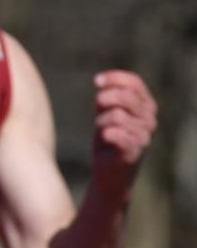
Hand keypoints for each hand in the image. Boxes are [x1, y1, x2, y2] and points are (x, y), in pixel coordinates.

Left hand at [89, 70, 156, 194]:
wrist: (110, 169)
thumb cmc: (109, 135)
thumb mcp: (108, 110)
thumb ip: (108, 94)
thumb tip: (101, 81)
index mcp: (147, 107)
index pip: (134, 83)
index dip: (114, 78)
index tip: (96, 82)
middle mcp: (150, 121)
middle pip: (125, 96)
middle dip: (104, 99)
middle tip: (98, 109)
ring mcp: (144, 137)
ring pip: (116, 115)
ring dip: (101, 120)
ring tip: (103, 130)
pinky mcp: (133, 152)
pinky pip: (117, 134)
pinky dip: (107, 133)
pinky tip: (106, 138)